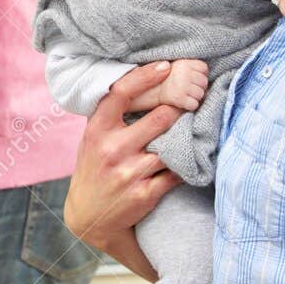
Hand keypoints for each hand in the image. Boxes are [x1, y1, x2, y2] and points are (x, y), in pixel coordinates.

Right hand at [64, 63, 183, 279]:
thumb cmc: (95, 168)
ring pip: (172, 146)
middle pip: (160, 118)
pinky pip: (177, 173)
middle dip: (179, 109)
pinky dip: (185, 165)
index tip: (166, 66)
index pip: (120, 93)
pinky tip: (189, 160)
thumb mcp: (92, 139)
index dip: (145, 76)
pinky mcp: (145, 194)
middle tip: (192, 101)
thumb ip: (111, 116)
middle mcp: (112, 149)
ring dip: (185, 138)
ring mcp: (129, 173)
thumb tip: (140, 80)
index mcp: (97, 131)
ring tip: (195, 130)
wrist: (89, 217)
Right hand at [131, 59, 207, 111]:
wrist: (141, 91)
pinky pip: (194, 105)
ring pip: (200, 94)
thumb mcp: (171, 66)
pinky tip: (180, 103)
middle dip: (198, 87)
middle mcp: (184, 72)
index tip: (190, 79)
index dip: (199, 74)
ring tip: (183, 95)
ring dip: (194, 97)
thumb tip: (205, 75)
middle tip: (186, 89)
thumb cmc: (160, 80)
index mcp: (183, 62)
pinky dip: (189, 106)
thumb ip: (187, 67)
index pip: (203, 68)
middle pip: (204, 82)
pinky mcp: (180, 99)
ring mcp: (182, 86)